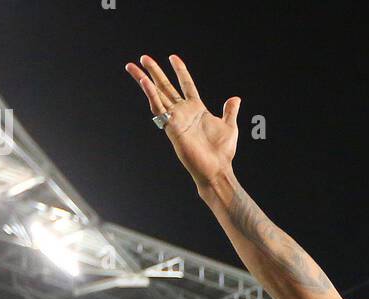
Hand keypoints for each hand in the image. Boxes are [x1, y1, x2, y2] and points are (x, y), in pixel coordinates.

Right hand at [125, 54, 239, 191]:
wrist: (217, 170)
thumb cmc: (222, 153)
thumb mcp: (229, 127)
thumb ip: (229, 111)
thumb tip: (235, 99)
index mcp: (197, 109)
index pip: (186, 84)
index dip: (180, 71)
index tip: (173, 57)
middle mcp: (184, 112)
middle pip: (166, 87)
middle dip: (155, 72)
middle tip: (143, 57)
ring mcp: (176, 119)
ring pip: (157, 95)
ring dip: (144, 80)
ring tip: (132, 66)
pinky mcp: (172, 128)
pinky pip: (159, 109)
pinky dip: (151, 95)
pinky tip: (145, 83)